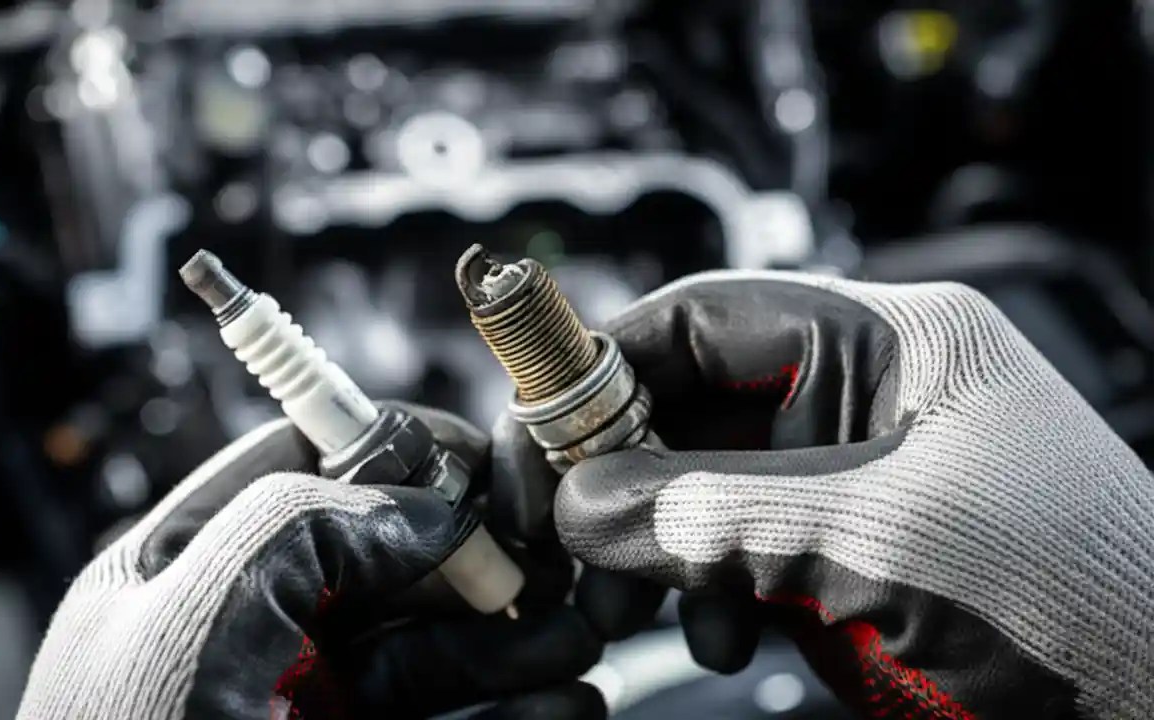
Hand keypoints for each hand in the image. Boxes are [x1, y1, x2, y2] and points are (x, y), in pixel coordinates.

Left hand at [18, 406, 602, 719]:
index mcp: (183, 574)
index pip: (295, 467)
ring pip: (428, 646)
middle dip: (472, 554)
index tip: (475, 458)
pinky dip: (511, 712)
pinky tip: (563, 706)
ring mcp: (304, 706)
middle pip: (385, 557)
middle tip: (543, 562)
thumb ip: (291, 535)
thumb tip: (418, 509)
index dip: (389, 449)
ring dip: (508, 636)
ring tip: (571, 640)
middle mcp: (249, 631)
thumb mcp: (187, 634)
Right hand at [497, 271, 1153, 718]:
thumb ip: (711, 511)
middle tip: (574, 540)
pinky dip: (701, 591)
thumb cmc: (1074, 602)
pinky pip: (735, 554)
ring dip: (660, 546)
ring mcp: (852, 485)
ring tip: (666, 611)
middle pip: (693, 407)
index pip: (710, 319)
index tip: (546, 438)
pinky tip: (720, 636)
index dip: (612, 368)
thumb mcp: (876, 537)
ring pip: (702, 489)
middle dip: (627, 475)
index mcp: (891, 344)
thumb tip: (580, 501)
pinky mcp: (846, 560)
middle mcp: (864, 401)